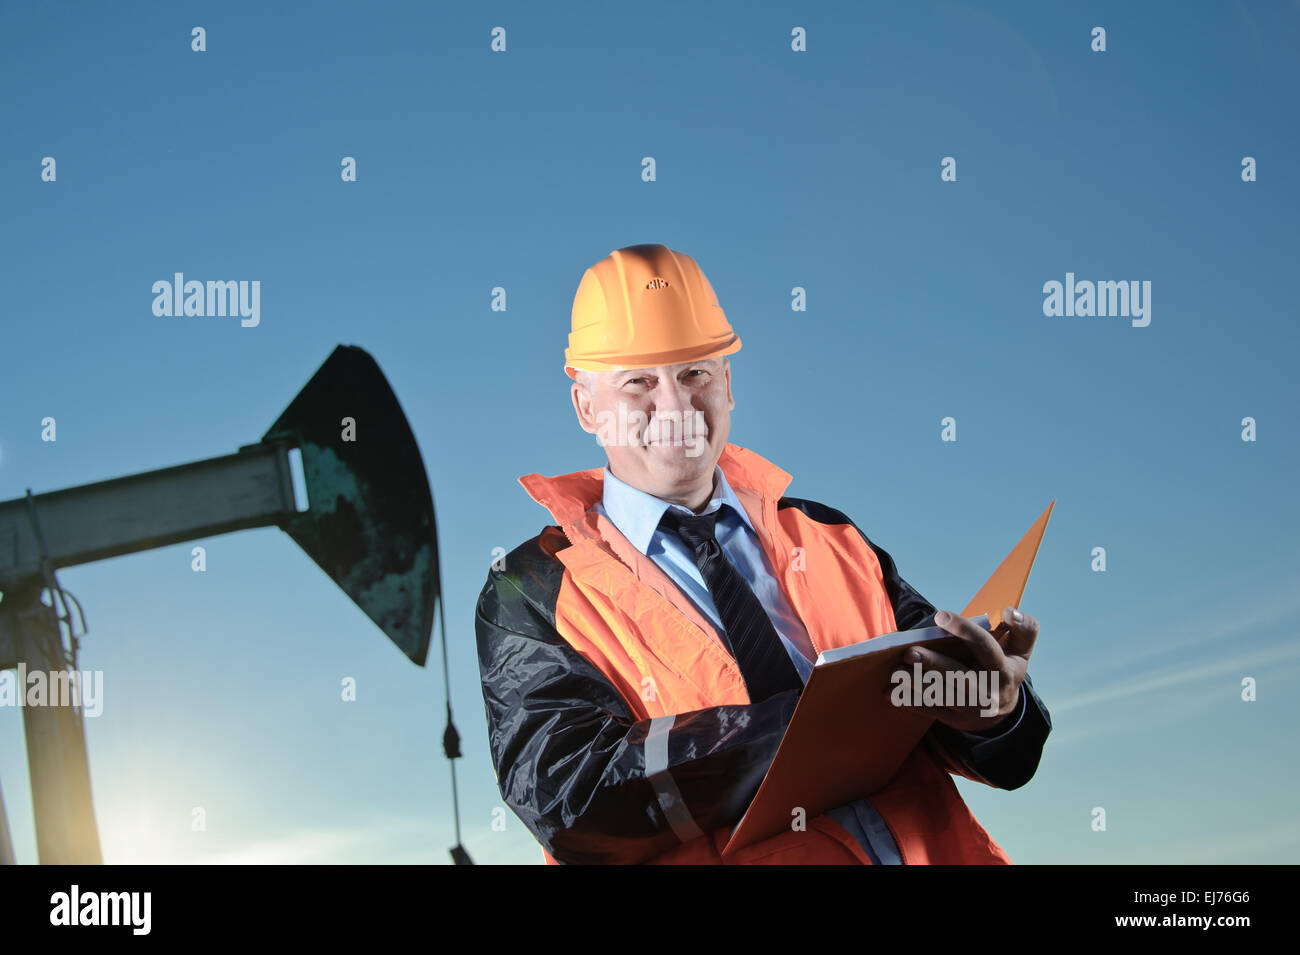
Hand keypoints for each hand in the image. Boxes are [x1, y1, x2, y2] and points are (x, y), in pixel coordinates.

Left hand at [897, 606, 1038, 732]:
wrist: (1004, 710)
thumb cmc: (1006, 667)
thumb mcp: (1021, 650)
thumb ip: (1024, 628)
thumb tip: (1010, 611)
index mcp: (1004, 670)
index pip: (985, 647)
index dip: (964, 631)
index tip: (940, 616)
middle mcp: (989, 692)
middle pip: (960, 677)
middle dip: (934, 665)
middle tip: (909, 652)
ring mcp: (971, 709)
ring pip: (942, 696)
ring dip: (916, 684)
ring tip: (895, 672)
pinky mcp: (955, 720)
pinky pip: (930, 710)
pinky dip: (909, 702)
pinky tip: (890, 692)